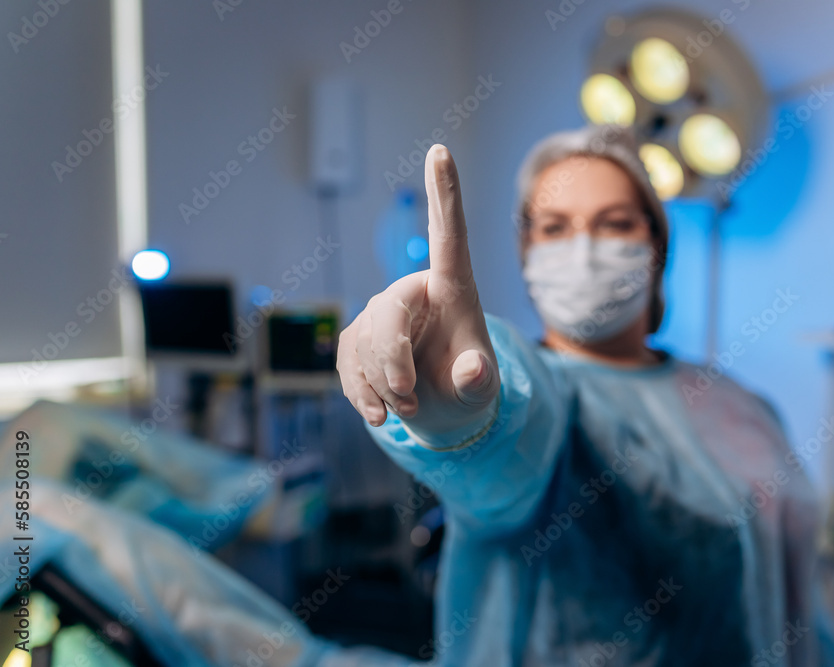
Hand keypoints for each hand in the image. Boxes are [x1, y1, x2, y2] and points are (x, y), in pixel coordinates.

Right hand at [337, 145, 499, 435]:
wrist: (441, 413)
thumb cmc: (467, 386)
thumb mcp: (480, 389)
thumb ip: (477, 380)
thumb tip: (472, 372)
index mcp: (454, 289)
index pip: (449, 235)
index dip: (444, 193)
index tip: (440, 149)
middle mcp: (415, 291)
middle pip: (389, 313)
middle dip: (393, 362)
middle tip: (409, 400)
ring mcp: (382, 313)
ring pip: (364, 342)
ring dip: (382, 384)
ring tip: (407, 406)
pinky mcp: (357, 337)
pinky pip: (347, 362)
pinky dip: (362, 394)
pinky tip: (380, 413)